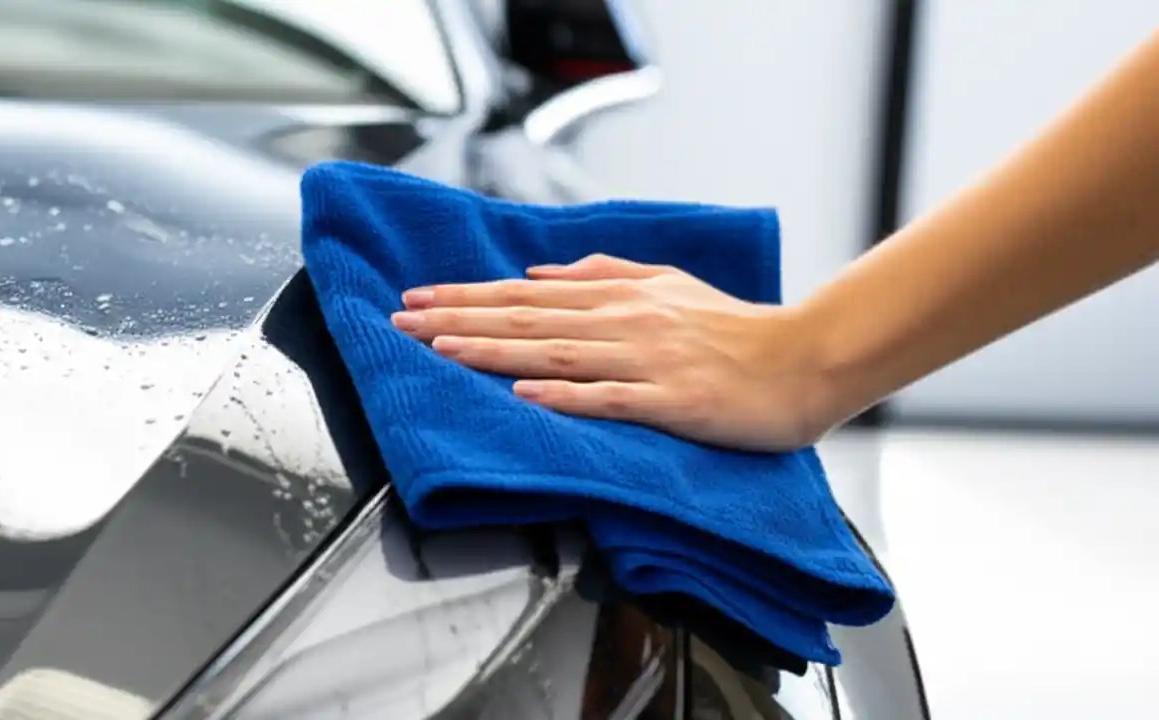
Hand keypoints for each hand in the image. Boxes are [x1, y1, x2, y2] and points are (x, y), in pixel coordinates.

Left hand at [390, 254, 837, 450]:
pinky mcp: (672, 401)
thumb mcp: (668, 284)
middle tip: (401, 319)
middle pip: (528, 320)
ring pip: (555, 353)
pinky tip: (523, 396)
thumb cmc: (734, 326)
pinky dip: (565, 396)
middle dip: (459, 319)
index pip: (527, 296)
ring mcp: (647, 361)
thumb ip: (604, 272)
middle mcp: (624, 322)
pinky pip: (610, 399)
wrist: (802, 361)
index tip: (418, 298)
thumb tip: (538, 273)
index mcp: (620, 296)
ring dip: (494, 350)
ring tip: (440, 349)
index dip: (467, 297)